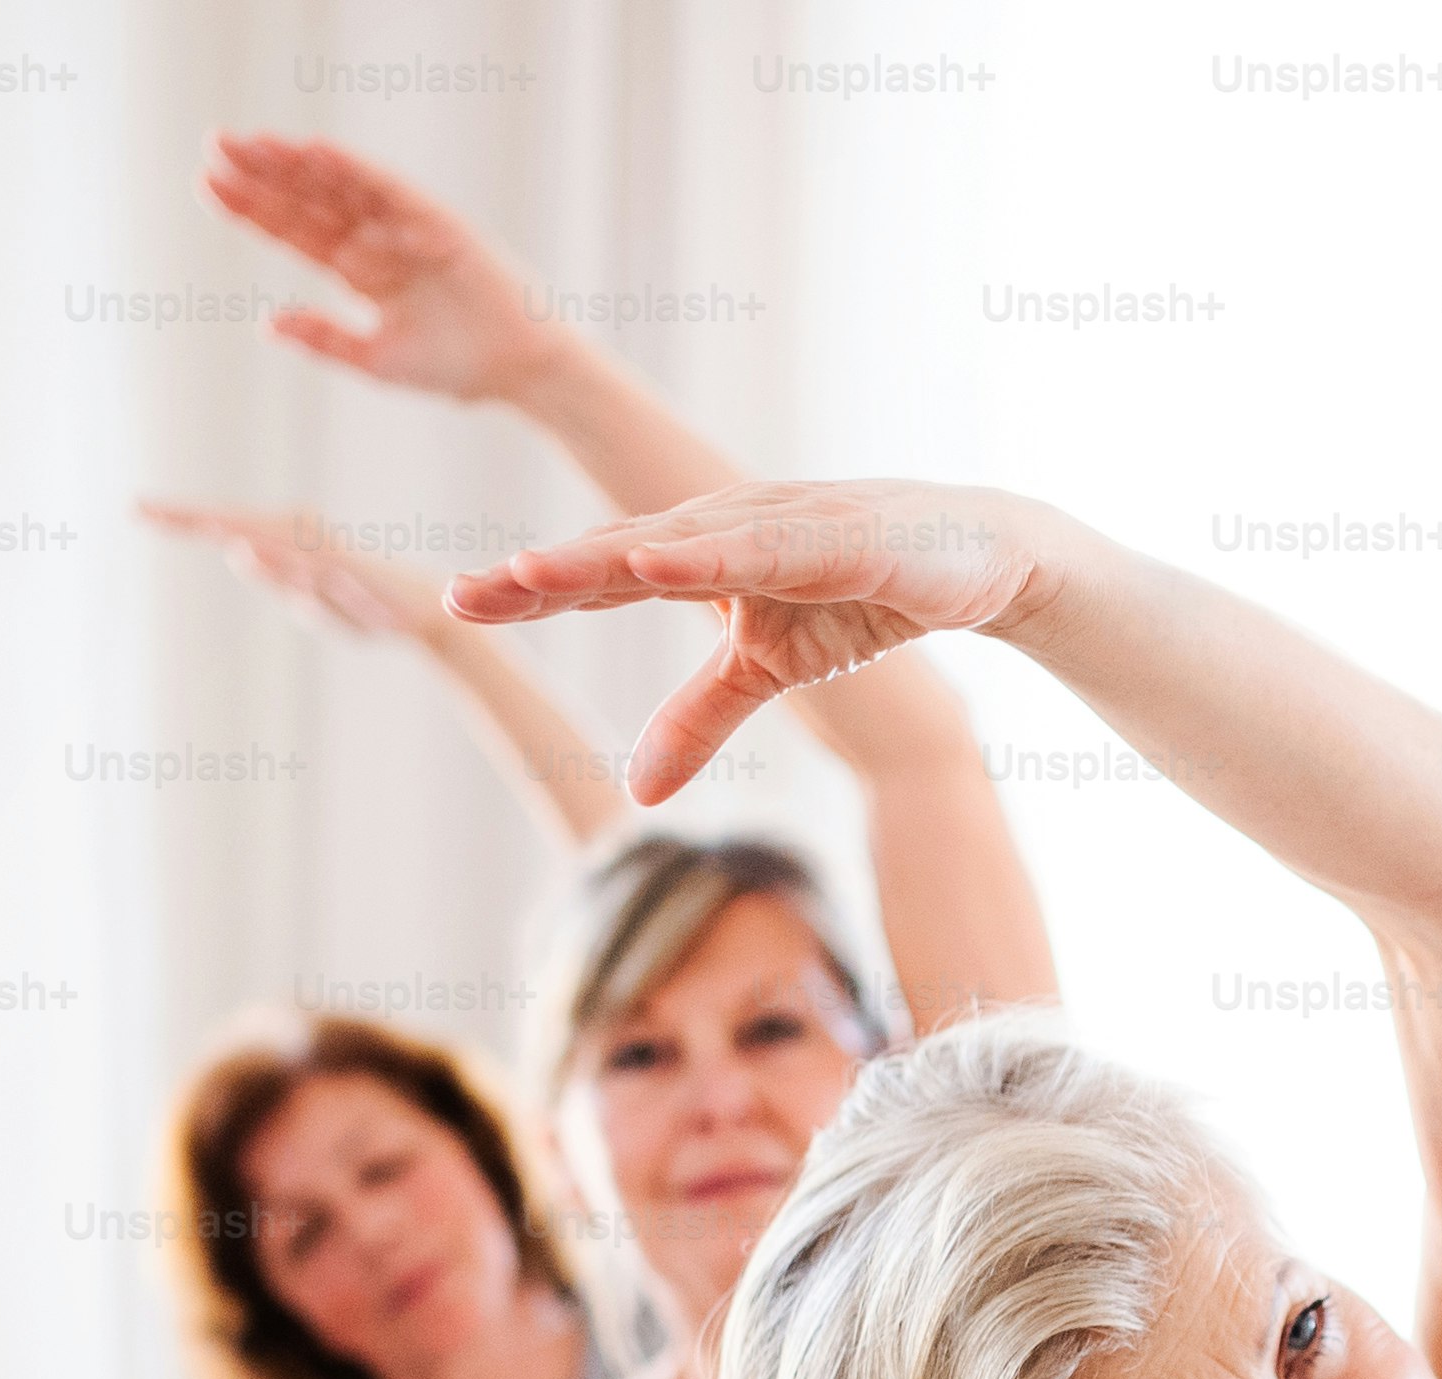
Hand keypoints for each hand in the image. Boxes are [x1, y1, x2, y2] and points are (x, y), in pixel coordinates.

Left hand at [141, 500, 436, 640]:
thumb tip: (233, 551)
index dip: (185, 521)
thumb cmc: (368, 607)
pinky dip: (274, 553)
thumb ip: (276, 577)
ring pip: (263, 536)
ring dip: (220, 527)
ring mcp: (325, 553)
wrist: (426, 619)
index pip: (228, 530)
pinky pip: (305, 559)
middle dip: (189, 518)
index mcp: (289, 545)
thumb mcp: (310, 600)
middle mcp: (302, 539)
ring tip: (172, 518)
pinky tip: (241, 548)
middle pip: (236, 524)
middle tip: (138, 509)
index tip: (140, 512)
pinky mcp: (350, 568)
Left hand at [204, 132, 547, 402]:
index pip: (294, 230)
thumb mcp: (374, 359)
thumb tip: (268, 322)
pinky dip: (353, 168)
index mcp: (359, 272)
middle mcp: (376, 241)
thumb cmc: (452, 368)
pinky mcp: (434, 222)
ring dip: (296, 162)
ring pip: (340, 186)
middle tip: (213, 145)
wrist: (515, 372)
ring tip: (250, 142)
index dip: (251, 209)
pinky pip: (387, 188)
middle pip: (307, 199)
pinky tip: (313, 151)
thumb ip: (324, 338)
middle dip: (261, 173)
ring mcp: (404, 228)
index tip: (206, 185)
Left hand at [449, 482, 1050, 803]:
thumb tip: (636, 793)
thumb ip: (699, 720)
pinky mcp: (842, 533)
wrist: (984, 559)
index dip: (530, 590)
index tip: (457, 605)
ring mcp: (782, 521)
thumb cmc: (866, 594)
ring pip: (677, 542)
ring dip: (603, 556)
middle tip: (462, 594)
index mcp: (699, 553)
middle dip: (539, 574)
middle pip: (617, 550)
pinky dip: (711, 553)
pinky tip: (659, 563)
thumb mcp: (770, 670)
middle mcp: (727, 524)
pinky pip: (767, 546)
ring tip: (531, 574)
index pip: (599, 574)